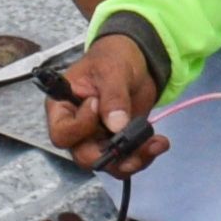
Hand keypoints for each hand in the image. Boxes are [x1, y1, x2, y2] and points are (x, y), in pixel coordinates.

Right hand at [42, 31, 162, 175]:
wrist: (137, 60)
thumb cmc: (113, 57)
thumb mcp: (112, 70)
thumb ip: (113, 96)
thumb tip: (117, 126)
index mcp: (63, 108)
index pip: (62, 133)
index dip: (80, 128)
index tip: (97, 105)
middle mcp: (77, 129)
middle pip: (84, 156)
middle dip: (110, 156)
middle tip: (133, 146)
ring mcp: (97, 138)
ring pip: (107, 163)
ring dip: (131, 160)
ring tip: (154, 146)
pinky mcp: (118, 142)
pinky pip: (126, 159)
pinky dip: (143, 155)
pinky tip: (159, 143)